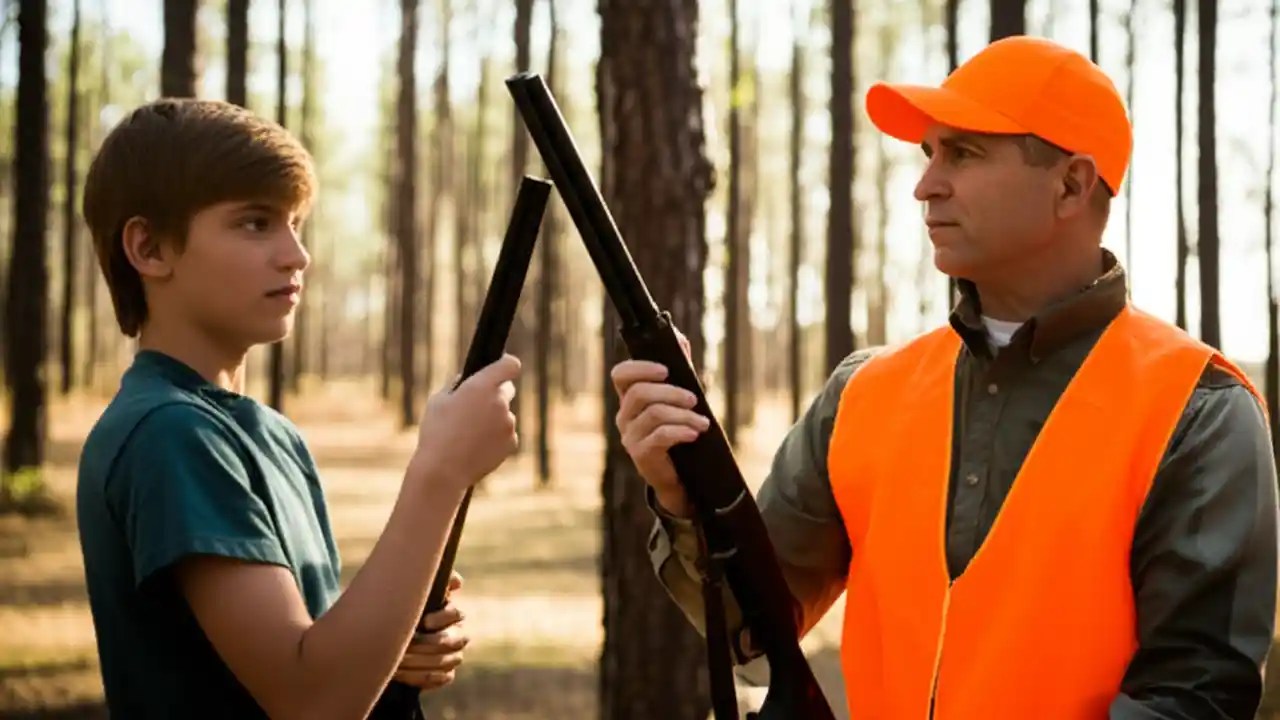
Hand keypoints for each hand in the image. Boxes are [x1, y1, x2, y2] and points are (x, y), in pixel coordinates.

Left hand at [394, 572, 468, 690]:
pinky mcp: (445, 674)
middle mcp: (458, 635)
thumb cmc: (405, 609)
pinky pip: (441, 679)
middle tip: (405, 646)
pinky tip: (401, 674)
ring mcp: (453, 657)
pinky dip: (422, 678)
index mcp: (453, 614)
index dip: (442, 618)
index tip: (424, 621)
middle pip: (452, 642)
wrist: (389, 635)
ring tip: (397, 661)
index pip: (456, 615)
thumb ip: (435, 581)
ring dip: (420, 663)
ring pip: (446, 662)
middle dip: (427, 644)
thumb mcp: (416, 592)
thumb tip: (458, 582)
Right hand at [413, 354, 520, 493]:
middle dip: (495, 394)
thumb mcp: (439, 401)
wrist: (443, 470)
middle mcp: (500, 402)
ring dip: (493, 419)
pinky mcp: (512, 443)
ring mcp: (508, 423)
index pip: (510, 365)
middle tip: (476, 407)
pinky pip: (506, 434)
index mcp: (482, 386)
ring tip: (469, 434)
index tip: (502, 367)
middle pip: (507, 390)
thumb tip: (468, 379)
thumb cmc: (436, 433)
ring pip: (505, 415)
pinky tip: (477, 446)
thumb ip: (458, 385)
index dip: (507, 364)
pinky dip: (496, 438)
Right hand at [609, 329, 704, 517]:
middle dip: (670, 392)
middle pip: (639, 393)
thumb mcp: (680, 400)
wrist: (681, 476)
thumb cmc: (679, 433)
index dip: (639, 367)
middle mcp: (624, 417)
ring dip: (683, 414)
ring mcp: (630, 437)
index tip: (665, 370)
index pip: (620, 375)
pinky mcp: (641, 455)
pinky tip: (696, 433)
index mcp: (630, 400)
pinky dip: (681, 431)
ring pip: (653, 414)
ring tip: (703, 422)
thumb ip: (679, 369)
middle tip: (694, 398)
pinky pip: (660, 436)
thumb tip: (680, 337)